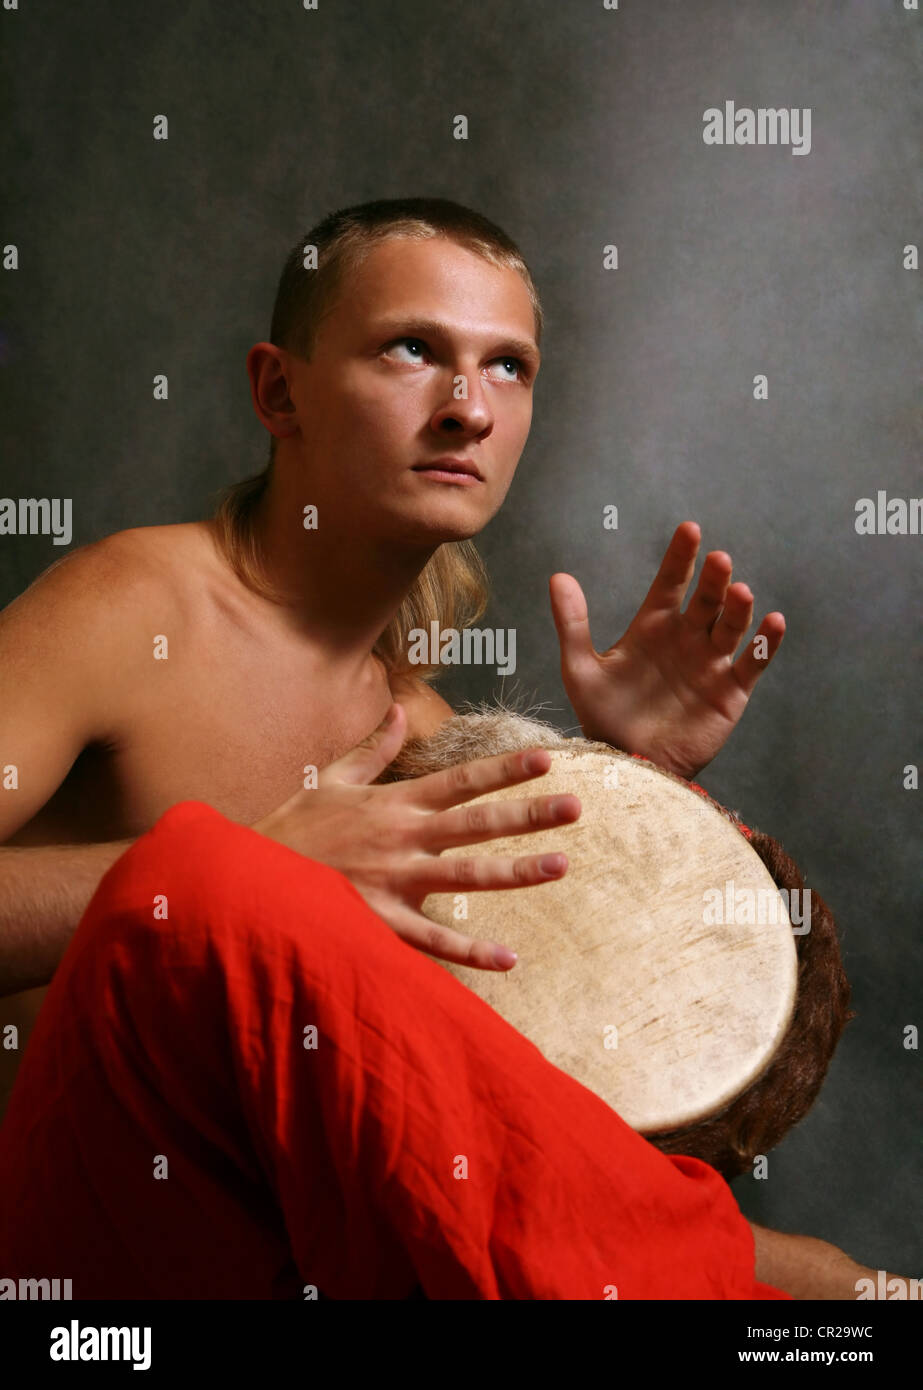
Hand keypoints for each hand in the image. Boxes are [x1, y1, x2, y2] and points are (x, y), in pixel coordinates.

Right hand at [251, 703, 580, 970]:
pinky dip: (470, 952)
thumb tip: (402, 711)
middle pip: (477, 823)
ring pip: (466, 875)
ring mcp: (394, 881)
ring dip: (515, 871)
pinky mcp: (380, 923)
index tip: (548, 758)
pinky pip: (432, 941)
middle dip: (528, 814)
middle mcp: (403, 838)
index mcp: (395, 802)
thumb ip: (373, 748)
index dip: (506, 769)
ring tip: (561, 865)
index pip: (462, 780)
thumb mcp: (330, 779)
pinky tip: (508, 959)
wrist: (248, 878)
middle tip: (576, 807)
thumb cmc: (292, 829)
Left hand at [549, 521, 784, 779]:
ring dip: (738, 607)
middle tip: (718, 560)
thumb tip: (557, 576)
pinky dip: (766, 643)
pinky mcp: (731, 690)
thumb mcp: (581, 670)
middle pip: (705, 599)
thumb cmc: (603, 719)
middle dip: (712, 578)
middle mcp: (686, 638)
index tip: (689, 529)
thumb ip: (573, 624)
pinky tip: (773, 621)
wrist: (629, 767)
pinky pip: (753, 661)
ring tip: (739, 591)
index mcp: (652, 627)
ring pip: (731, 625)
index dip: (680, 557)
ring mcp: (711, 663)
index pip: (670, 582)